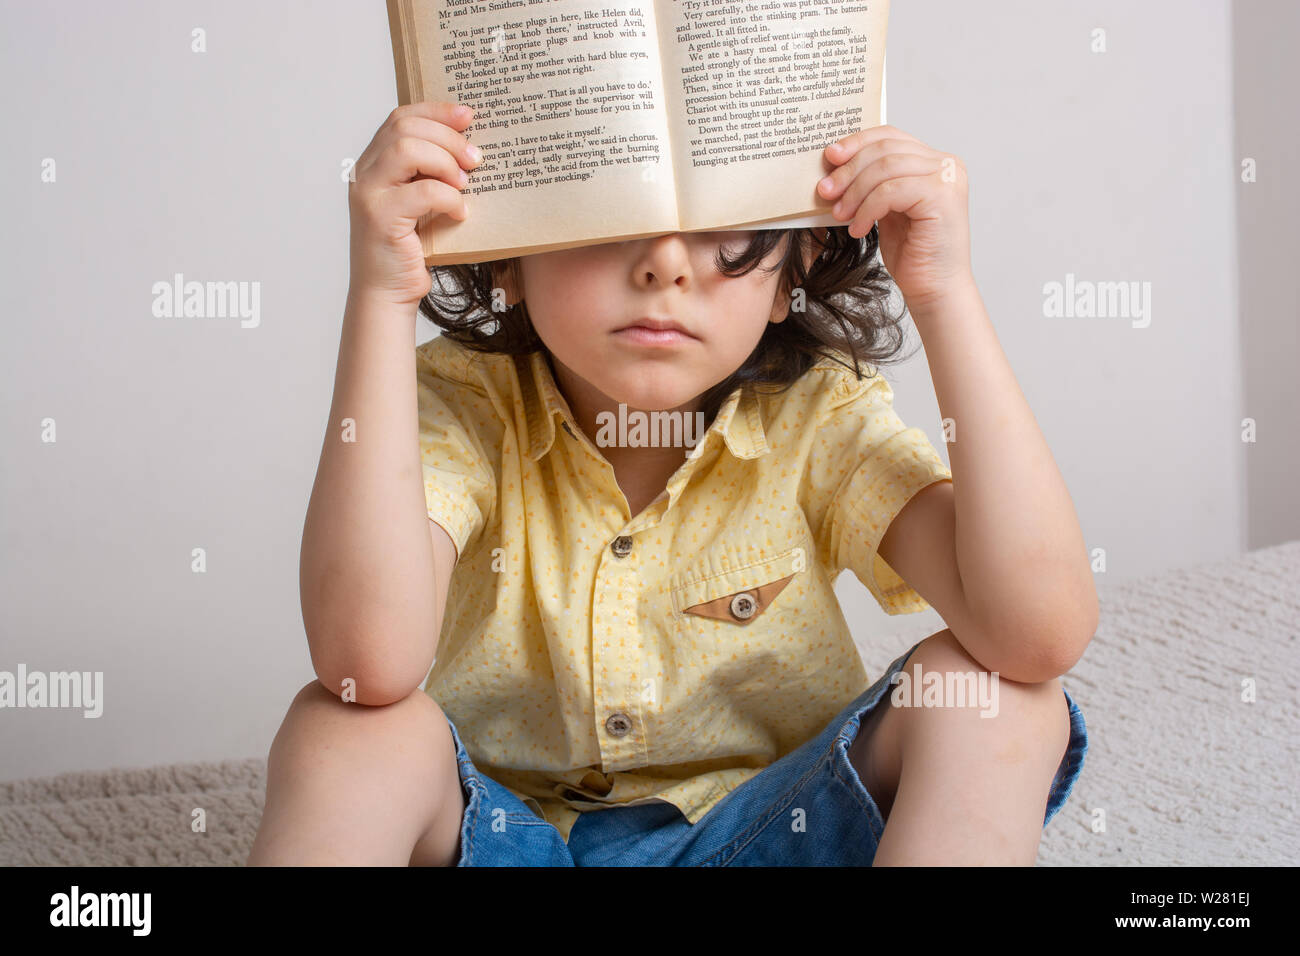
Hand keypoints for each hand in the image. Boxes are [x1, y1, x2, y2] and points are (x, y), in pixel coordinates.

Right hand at [347, 101, 482, 306]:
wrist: (386, 293)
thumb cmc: (408, 249)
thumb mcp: (419, 202)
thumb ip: (430, 173)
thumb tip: (470, 146)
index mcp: (372, 163)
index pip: (401, 118)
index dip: (436, 111)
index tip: (468, 116)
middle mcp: (364, 173)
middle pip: (405, 127)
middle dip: (447, 137)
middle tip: (475, 158)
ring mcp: (368, 193)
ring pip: (408, 149)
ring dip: (446, 163)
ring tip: (465, 185)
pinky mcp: (380, 217)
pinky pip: (423, 191)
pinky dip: (449, 198)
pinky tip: (459, 213)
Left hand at [818, 125, 972, 310]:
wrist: (935, 290)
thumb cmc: (912, 254)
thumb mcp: (886, 209)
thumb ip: (873, 183)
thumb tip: (834, 165)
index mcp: (932, 161)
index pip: (889, 136)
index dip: (857, 142)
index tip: (830, 157)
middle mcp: (945, 163)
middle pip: (885, 149)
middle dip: (849, 170)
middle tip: (825, 191)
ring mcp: (947, 177)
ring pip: (885, 168)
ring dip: (855, 192)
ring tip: (840, 215)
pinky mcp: (942, 196)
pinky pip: (891, 190)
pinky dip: (868, 208)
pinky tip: (859, 228)